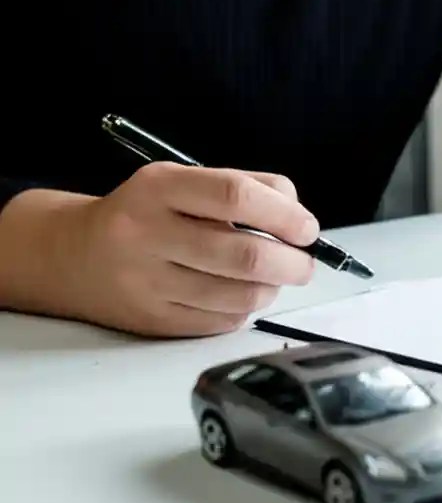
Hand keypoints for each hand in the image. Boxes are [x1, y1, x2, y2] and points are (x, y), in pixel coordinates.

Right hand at [61, 162, 319, 336]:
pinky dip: (245, 309)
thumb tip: (299, 217)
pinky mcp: (152, 320)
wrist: (73, 255)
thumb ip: (246, 187)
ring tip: (272, 278)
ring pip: (239, 295)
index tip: (307, 229)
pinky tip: (239, 294)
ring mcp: (146, 282)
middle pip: (244, 255)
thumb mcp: (184, 180)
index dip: (284, 214)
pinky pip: (222, 321)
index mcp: (159, 188)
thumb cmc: (148, 213)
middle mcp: (146, 233)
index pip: (235, 195)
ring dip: (272, 288)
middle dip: (292, 263)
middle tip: (304, 263)